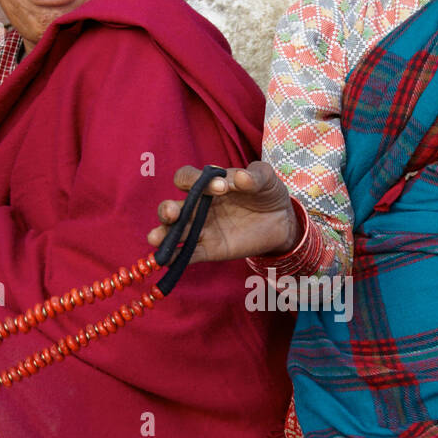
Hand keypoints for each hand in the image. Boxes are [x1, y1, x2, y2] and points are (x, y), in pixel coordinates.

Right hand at [148, 162, 297, 262]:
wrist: (282, 220)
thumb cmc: (268, 193)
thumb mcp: (267, 178)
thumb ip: (255, 176)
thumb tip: (241, 178)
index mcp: (208, 185)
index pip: (187, 178)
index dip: (196, 180)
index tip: (222, 187)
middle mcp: (198, 206)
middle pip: (172, 207)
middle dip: (167, 210)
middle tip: (173, 212)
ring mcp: (202, 229)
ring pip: (174, 232)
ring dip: (163, 234)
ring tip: (155, 238)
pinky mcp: (210, 250)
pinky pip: (188, 254)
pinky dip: (176, 258)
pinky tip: (166, 261)